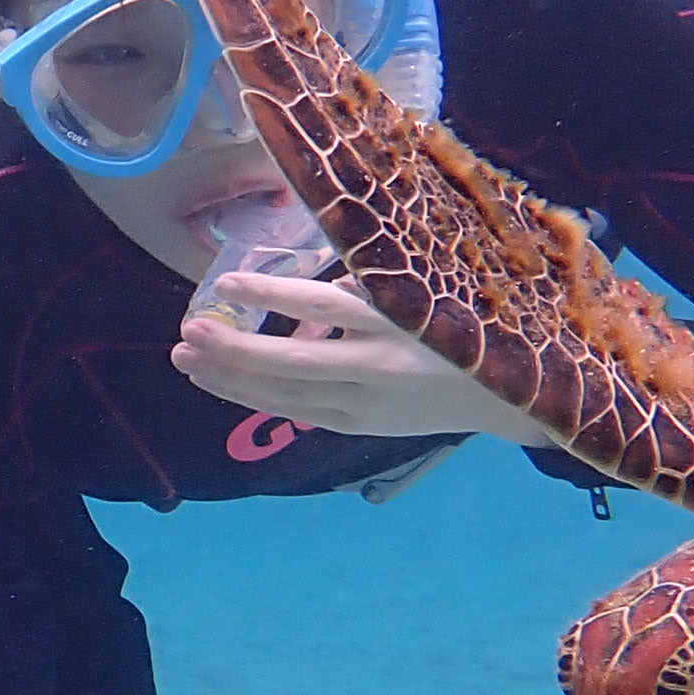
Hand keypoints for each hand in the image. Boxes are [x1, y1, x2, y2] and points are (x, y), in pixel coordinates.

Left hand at [172, 273, 551, 444]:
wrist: (508, 393)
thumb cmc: (460, 325)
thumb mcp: (421, 292)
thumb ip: (366, 283)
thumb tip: (301, 269)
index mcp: (397, 322)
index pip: (323, 307)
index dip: (272, 295)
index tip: (226, 283)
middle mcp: (379, 366)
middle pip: (293, 363)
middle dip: (235, 350)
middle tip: (186, 332)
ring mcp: (368, 403)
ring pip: (288, 395)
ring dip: (233, 379)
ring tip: (187, 360)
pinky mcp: (362, 425)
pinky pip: (299, 411)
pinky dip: (258, 397)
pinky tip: (221, 383)